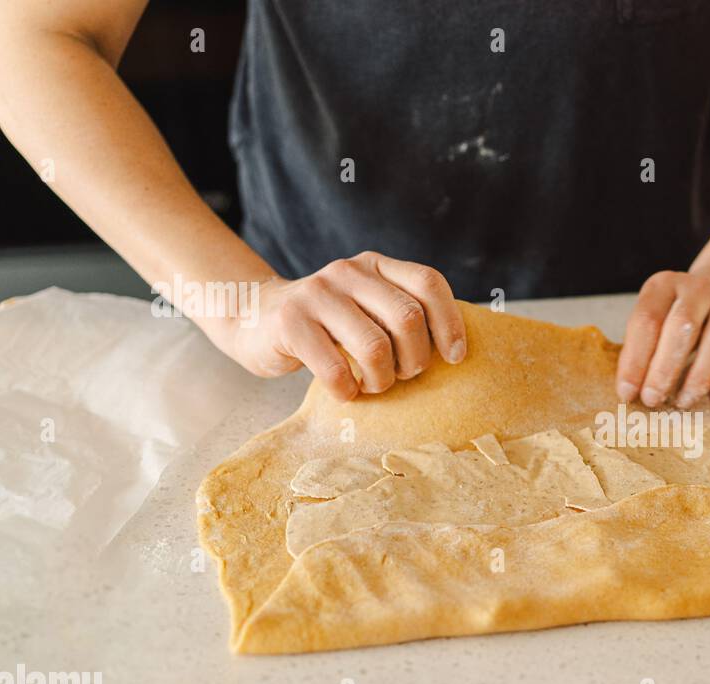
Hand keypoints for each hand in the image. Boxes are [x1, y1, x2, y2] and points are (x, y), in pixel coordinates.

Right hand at [224, 251, 465, 400]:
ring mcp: (317, 294)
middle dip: (415, 359)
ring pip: (375, 346)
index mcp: (376, 265)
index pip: (428, 283)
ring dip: (382, 379)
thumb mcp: (367, 307)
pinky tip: (344, 391)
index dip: (450, 322)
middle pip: (408, 318)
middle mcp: (348, 271)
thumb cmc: (327, 325)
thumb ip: (401, 314)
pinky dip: (347, 391)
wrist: (254, 318)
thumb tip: (454, 348)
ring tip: (374, 386)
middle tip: (404, 375)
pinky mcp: (290, 323)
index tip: (454, 357)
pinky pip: (336, 369)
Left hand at [616, 265, 709, 408]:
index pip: (647, 320)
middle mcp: (701, 288)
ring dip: (699, 377)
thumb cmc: (684, 315)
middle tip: (653, 400)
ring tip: (684, 402)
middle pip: (682, 327)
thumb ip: (643, 349)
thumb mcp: (658, 319)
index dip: (635, 360)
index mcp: (666, 284)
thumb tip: (630, 391)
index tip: (628, 393)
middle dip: (664, 369)